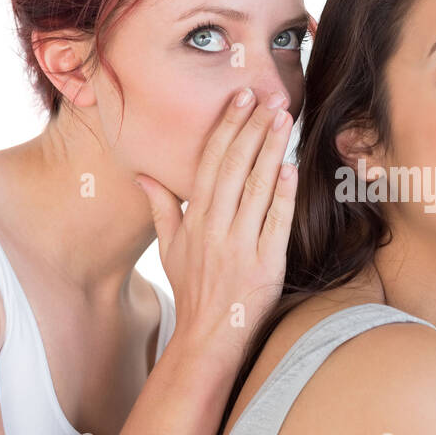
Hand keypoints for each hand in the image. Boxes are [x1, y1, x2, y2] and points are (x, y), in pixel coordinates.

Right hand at [134, 88, 295, 362]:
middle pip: (234, 167)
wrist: (207, 339)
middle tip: (270, 95)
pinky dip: (282, 196)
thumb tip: (145, 175)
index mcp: (195, 220)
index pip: (210, 162)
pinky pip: (274, 224)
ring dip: (270, 150)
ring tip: (284, 118)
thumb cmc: (193, 291)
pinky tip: (290, 168)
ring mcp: (240, 247)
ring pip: (256, 189)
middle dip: (252, 128)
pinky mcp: (265, 266)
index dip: (227, 127)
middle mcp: (215, 229)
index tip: (241, 98)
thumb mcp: (170, 250)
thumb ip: (162, 209)